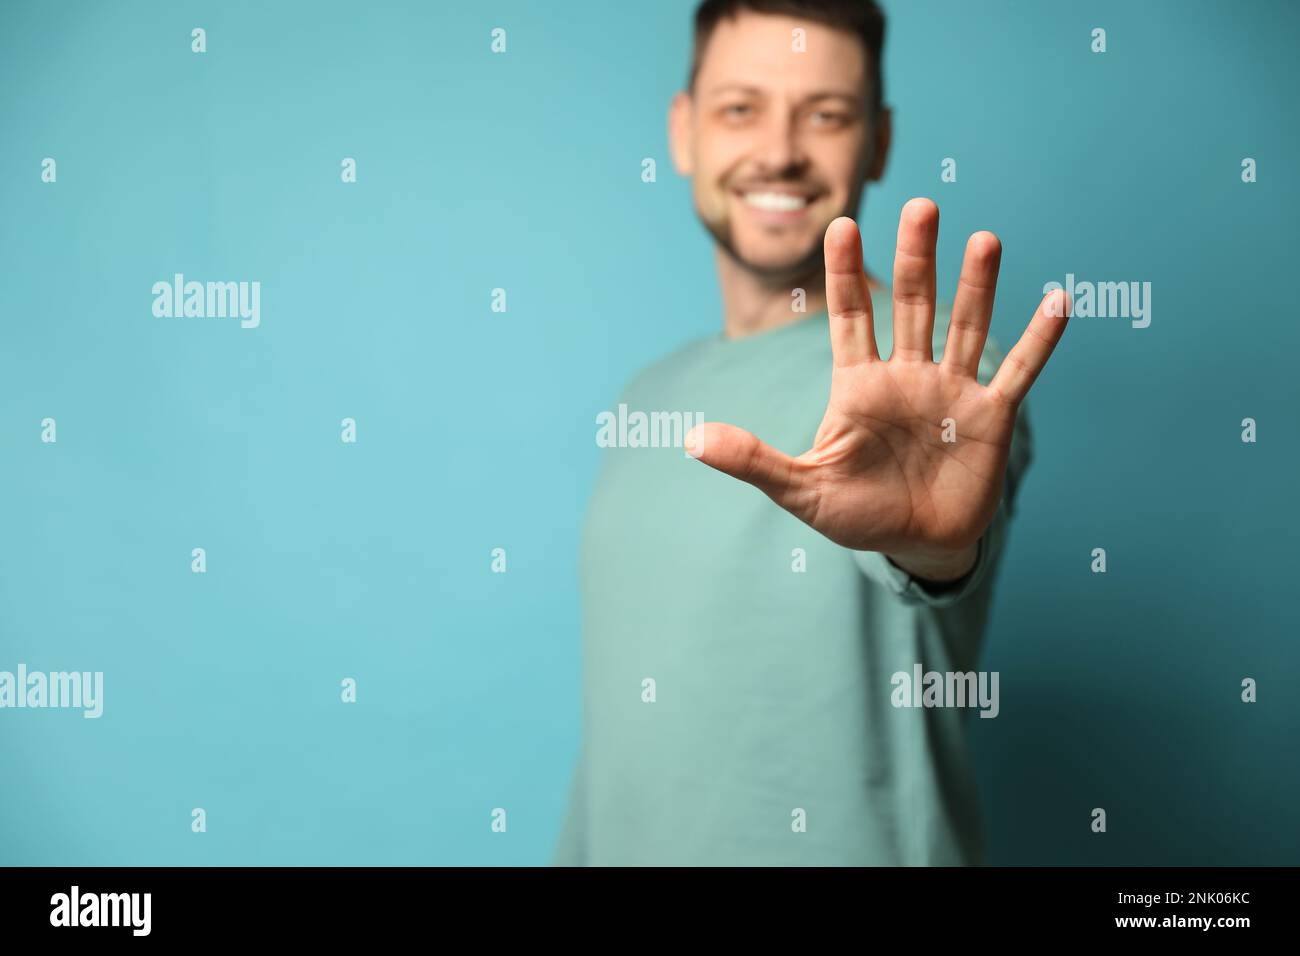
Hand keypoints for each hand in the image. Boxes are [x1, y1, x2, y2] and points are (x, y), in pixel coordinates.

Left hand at [684, 198, 1069, 580]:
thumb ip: (753, 461)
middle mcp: (908, 375)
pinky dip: (1039, 340)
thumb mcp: (800, 488)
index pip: (850, 317)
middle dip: (917, 258)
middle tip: (921, 205)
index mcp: (859, 385)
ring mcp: (952, 391)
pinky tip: (1059, 300)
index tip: (841, 226)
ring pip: (965, 326)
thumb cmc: (856, 514)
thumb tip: (691, 441)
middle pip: (914, 305)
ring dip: (977, 286)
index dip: (846, 274)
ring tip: (984, 239)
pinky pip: (1019, 372)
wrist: (915, 545)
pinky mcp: (991, 416)